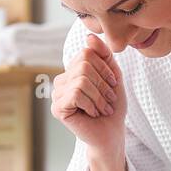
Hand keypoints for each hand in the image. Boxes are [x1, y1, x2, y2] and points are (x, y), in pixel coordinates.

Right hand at [52, 33, 126, 149]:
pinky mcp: (57, 108)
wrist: (111, 133)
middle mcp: (62, 80)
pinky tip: (92, 113)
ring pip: (81, 79)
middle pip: (84, 65)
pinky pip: (76, 93)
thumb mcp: (113, 76)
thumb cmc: (112, 107)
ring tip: (102, 109)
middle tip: (109, 100)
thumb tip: (89, 36)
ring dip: (99, 96)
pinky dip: (90, 103)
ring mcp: (57, 94)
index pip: (87, 53)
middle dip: (102, 83)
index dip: (104, 68)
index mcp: (73, 71)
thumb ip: (104, 55)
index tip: (112, 85)